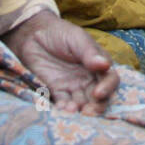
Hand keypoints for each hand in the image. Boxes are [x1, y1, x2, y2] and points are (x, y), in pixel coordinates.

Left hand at [2, 11, 118, 115]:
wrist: (34, 34)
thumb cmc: (61, 33)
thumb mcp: (78, 39)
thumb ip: (90, 53)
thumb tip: (105, 65)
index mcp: (99, 65)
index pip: (110, 79)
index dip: (107, 88)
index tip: (99, 93)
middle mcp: (89, 78)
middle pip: (98, 97)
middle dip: (96, 107)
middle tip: (88, 112)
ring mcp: (73, 86)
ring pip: (82, 103)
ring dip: (79, 110)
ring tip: (72, 111)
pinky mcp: (57, 91)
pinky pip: (63, 103)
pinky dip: (63, 109)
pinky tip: (60, 110)